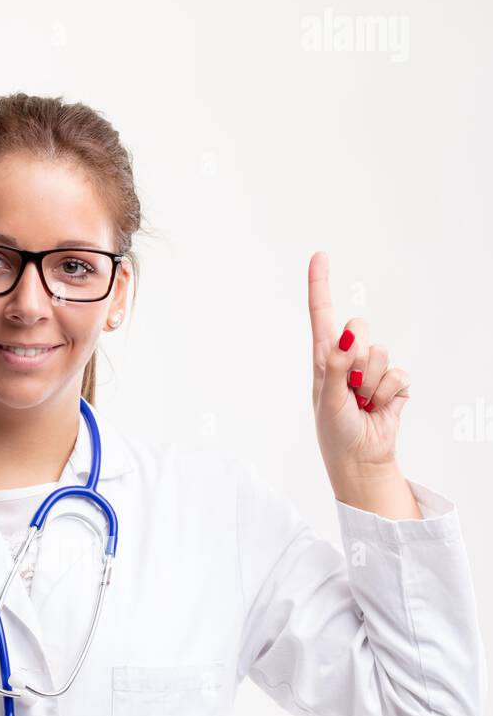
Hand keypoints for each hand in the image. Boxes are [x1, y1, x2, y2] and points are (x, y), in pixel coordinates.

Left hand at [308, 251, 410, 492]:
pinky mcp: (394, 383)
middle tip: (350, 388)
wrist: (360, 459)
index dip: (320, 284)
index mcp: (324, 358)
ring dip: (370, 383)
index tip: (319, 255)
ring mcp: (373, 369)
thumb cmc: (335, 432)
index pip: (322, 315)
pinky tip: (379, 408)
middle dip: (356, 356)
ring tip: (362, 403)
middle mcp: (348, 358)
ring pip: (380, 352)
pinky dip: (387, 394)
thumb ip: (335, 367)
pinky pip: (398, 373)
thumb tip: (345, 337)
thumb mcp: (327, 401)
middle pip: (360, 327)